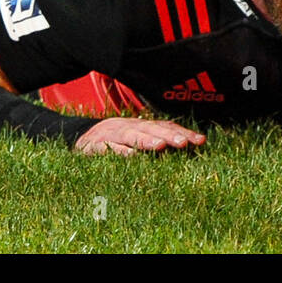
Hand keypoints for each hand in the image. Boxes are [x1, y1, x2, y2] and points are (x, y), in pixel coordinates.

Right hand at [74, 117, 205, 155]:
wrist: (81, 139)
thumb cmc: (116, 140)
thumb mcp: (137, 137)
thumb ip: (158, 140)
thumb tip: (188, 146)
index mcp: (142, 126)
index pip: (166, 127)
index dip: (183, 132)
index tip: (200, 142)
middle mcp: (130, 127)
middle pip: (152, 129)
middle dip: (169, 135)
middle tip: (185, 143)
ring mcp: (113, 135)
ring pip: (132, 136)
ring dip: (146, 141)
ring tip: (161, 146)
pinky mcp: (96, 146)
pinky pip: (109, 148)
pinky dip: (120, 151)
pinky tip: (131, 156)